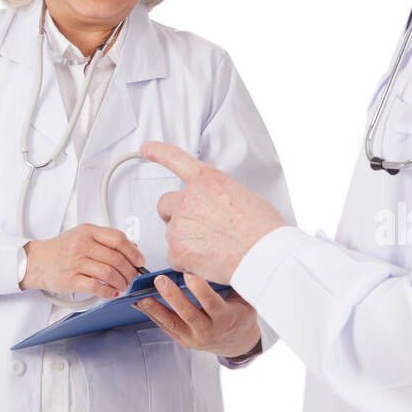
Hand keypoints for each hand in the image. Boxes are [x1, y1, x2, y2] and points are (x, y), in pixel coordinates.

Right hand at [20, 224, 144, 297]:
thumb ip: (104, 239)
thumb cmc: (61, 248)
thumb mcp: (82, 235)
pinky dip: (108, 292)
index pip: (117, 238)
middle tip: (133, 277)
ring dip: (121, 282)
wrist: (36, 260)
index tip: (139, 260)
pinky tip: (111, 292)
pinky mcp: (70, 280)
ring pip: (109, 273)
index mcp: (87, 231)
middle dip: (130, 271)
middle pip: (116, 258)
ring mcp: (76, 262)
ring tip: (123, 285)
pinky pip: (96, 287)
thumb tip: (132, 248)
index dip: (133, 251)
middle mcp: (82, 245)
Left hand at [134, 273, 260, 356]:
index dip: (199, 287)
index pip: (210, 302)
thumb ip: (231, 283)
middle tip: (159, 280)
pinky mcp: (184, 341)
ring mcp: (195, 338)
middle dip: (172, 296)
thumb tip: (217, 259)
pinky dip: (153, 316)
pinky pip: (167, 328)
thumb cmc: (240, 316)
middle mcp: (209, 330)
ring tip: (141, 297)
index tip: (188, 272)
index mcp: (225, 318)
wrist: (238, 342)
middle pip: (187, 313)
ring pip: (172, 323)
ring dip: (155, 308)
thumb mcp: (244, 298)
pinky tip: (142, 305)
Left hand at [139, 140, 287, 282]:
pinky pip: (174, 257)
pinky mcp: (177, 249)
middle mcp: (189, 198)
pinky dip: (187, 263)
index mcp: (207, 180)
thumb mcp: (243, 195)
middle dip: (176, 216)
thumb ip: (218, 196)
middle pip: (166, 205)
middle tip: (197, 229)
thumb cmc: (263, 228)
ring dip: (185, 241)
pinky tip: (207, 262)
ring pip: (172, 234)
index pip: (175, 159)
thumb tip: (215, 207)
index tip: (146, 148)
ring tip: (213, 248)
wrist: (265, 253)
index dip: (158, 152)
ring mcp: (180, 223)